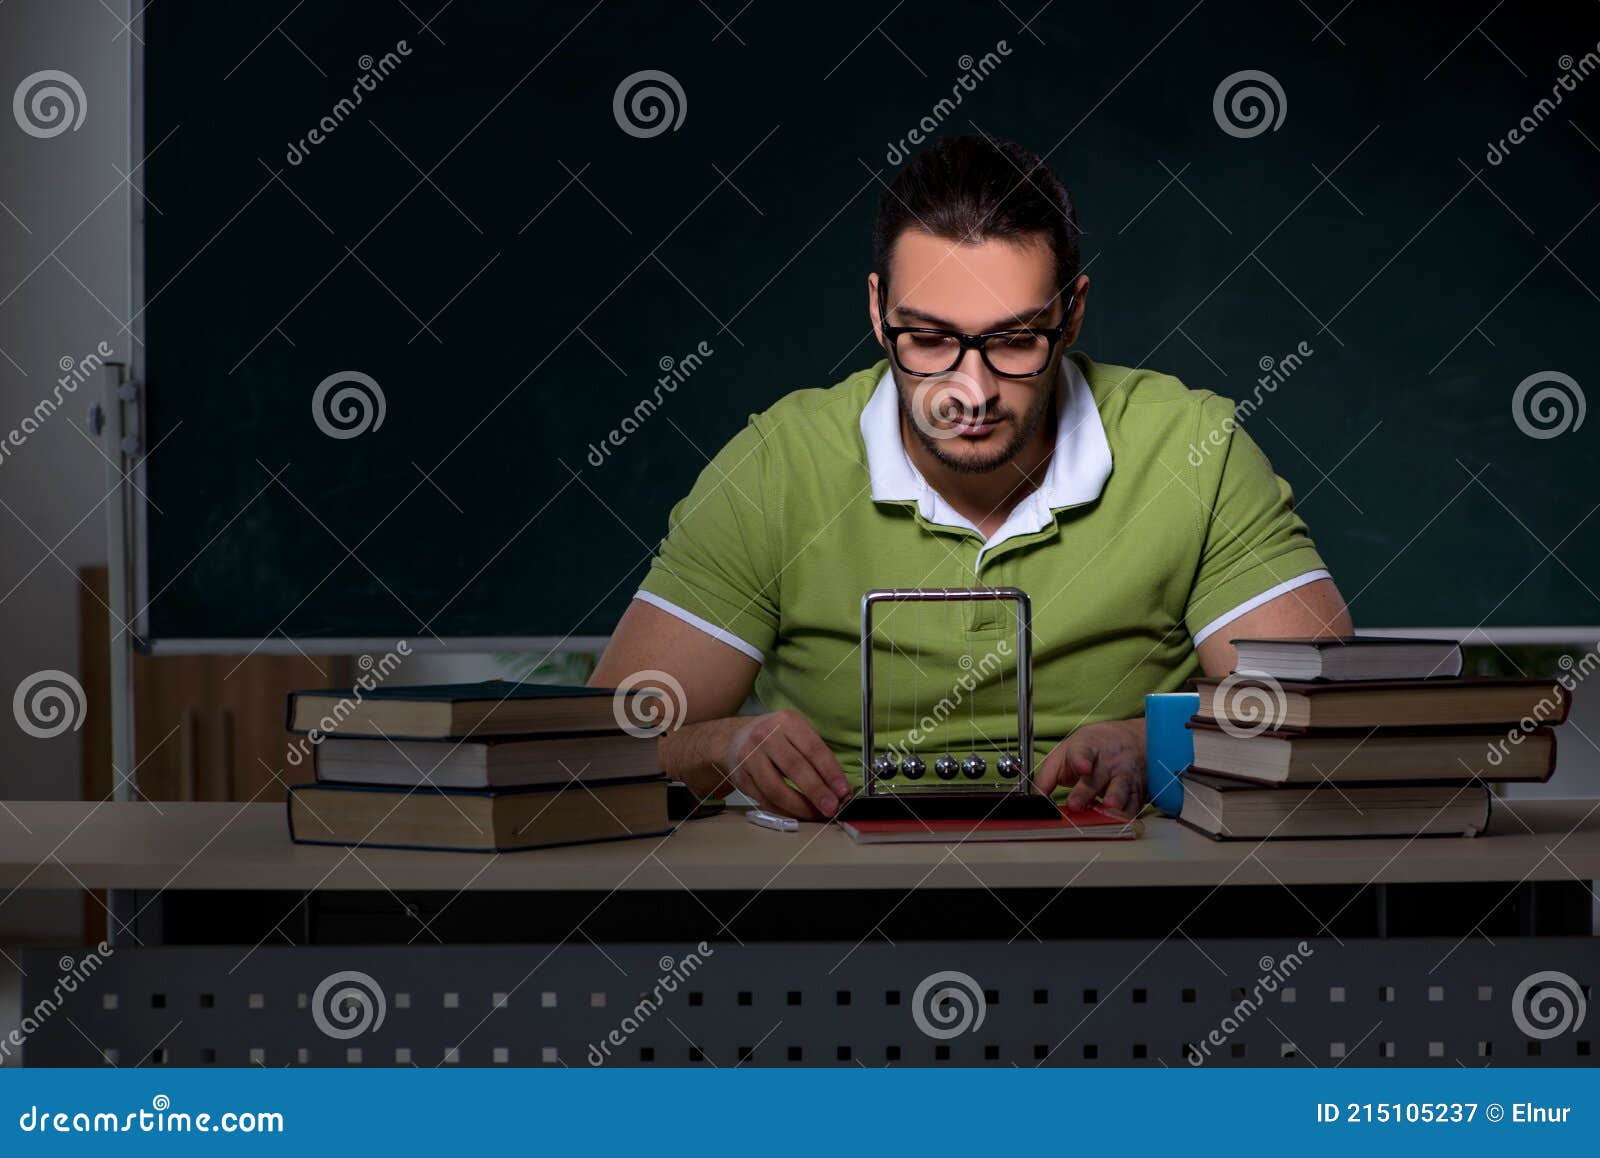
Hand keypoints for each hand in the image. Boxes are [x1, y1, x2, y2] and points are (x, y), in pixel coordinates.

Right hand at [720, 710, 851, 820]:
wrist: (734, 738)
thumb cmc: (775, 738)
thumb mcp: (795, 733)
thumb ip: (816, 756)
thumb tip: (840, 789)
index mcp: (787, 721)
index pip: (814, 749)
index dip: (830, 772)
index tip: (844, 792)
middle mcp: (766, 735)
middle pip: (795, 767)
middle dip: (817, 792)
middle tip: (832, 808)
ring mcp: (749, 756)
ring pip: (777, 789)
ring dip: (800, 806)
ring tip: (815, 814)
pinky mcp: (740, 777)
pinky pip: (765, 800)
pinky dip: (784, 811)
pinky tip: (797, 813)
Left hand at [1034, 718, 1145, 816]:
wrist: (1130, 739)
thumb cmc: (1092, 749)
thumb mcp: (1065, 754)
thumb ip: (1047, 777)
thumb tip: (1034, 799)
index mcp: (1087, 748)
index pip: (1083, 752)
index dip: (1081, 759)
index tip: (1082, 766)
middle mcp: (1108, 762)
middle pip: (1096, 778)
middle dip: (1085, 792)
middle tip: (1075, 804)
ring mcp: (1124, 776)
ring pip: (1121, 790)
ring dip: (1114, 800)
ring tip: (1108, 807)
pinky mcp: (1136, 791)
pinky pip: (1133, 805)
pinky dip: (1127, 814)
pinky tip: (1119, 821)